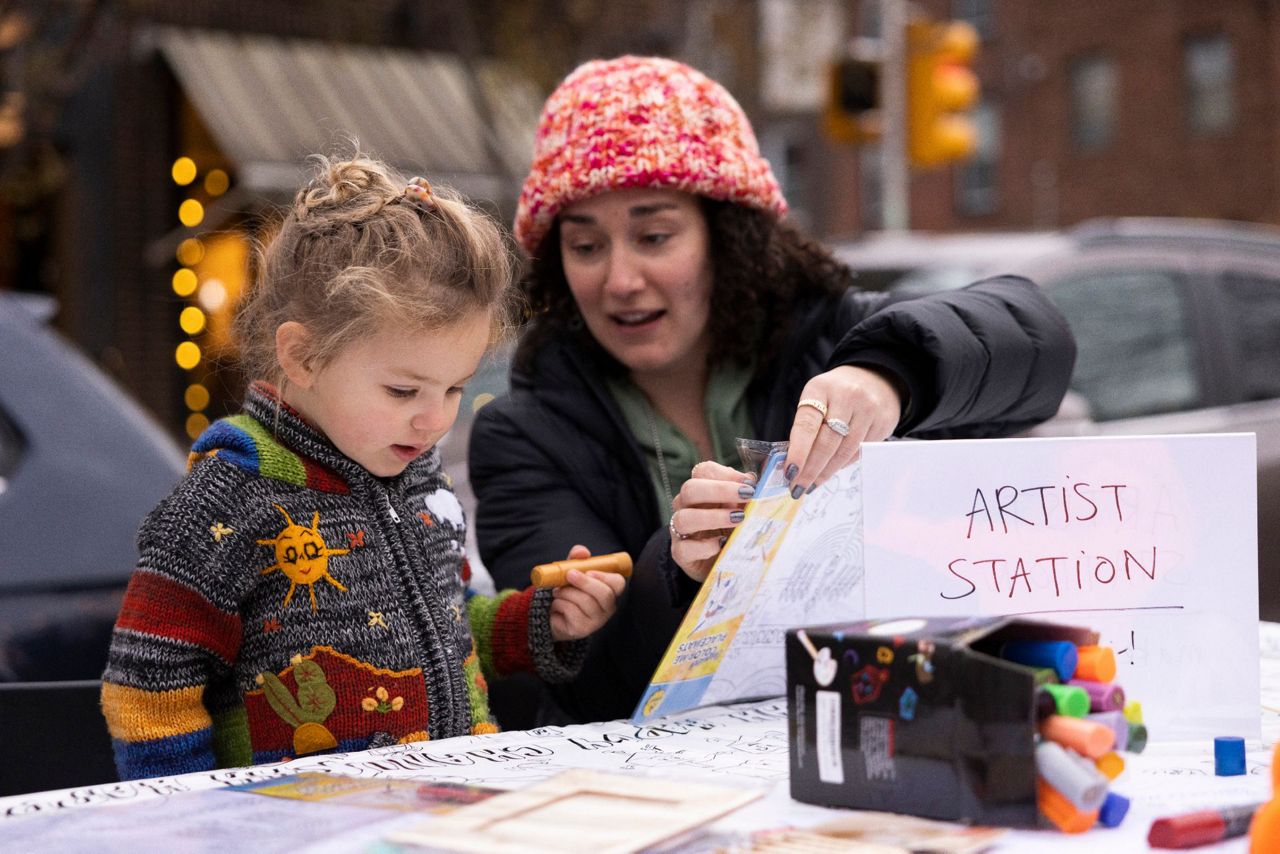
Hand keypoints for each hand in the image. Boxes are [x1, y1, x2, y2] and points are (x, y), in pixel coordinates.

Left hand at [548, 544, 627, 641]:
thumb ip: (577, 559)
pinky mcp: (582, 630)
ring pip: (584, 601)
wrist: (551, 615)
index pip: (618, 583)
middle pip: (604, 594)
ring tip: (558, 592)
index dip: (605, 576)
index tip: (589, 571)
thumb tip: (581, 551)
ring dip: (566, 592)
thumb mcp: (571, 572)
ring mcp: (596, 621)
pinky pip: (571, 611)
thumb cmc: (567, 590)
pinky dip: (559, 604)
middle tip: (569, 574)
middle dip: (585, 582)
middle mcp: (608, 608)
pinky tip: (557, 605)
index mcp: (610, 591)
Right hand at [669, 460, 756, 582]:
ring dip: (713, 517)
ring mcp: (680, 530)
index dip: (724, 473)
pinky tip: (722, 544)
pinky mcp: (680, 553)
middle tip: (747, 495)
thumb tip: (752, 482)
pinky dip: (705, 547)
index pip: (702, 471)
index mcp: (700, 491)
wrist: (720, 563)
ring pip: (684, 518)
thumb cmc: (731, 530)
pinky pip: (685, 548)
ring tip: (738, 519)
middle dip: (720, 490)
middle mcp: (685, 507)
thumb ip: (745, 497)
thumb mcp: (740, 510)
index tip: (748, 483)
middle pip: (690, 489)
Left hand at [783, 365, 900, 497]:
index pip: (807, 425)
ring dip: (826, 472)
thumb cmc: (836, 394)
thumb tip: (794, 465)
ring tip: (811, 484)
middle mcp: (846, 396)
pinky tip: (832, 470)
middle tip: (798, 487)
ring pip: (845, 451)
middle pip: (827, 442)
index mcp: (821, 388)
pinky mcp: (883, 422)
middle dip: (810, 469)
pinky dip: (843, 464)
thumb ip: (806, 426)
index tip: (790, 473)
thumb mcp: (817, 398)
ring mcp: (868, 409)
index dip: (798, 452)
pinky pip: (860, 451)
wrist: (875, 379)